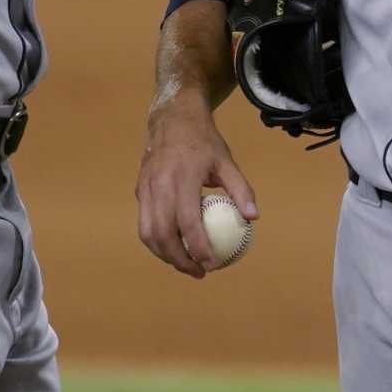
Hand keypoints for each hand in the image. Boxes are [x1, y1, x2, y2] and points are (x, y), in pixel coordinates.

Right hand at [136, 97, 257, 278]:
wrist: (172, 118)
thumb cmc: (203, 142)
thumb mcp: (226, 161)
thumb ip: (240, 189)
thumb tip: (253, 218)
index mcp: (183, 178)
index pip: (188, 223)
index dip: (199, 249)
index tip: (213, 265)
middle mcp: (160, 185)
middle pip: (163, 234)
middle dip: (180, 260)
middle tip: (199, 272)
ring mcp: (146, 188)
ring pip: (148, 232)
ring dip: (165, 255)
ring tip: (185, 265)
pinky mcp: (139, 190)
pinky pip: (144, 223)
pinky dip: (156, 241)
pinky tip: (174, 248)